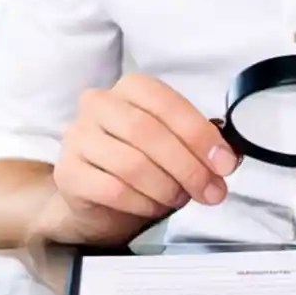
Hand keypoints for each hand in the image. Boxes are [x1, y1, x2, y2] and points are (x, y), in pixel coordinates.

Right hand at [38, 74, 239, 245]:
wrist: (95, 197)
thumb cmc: (139, 162)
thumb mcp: (174, 146)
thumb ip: (199, 146)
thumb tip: (227, 159)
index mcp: (130, 88)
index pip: (166, 103)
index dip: (199, 134)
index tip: (223, 164)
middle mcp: (99, 104)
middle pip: (148, 133)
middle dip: (187, 166)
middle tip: (210, 191)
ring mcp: (78, 137)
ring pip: (131, 163)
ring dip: (166, 187)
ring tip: (178, 199)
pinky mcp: (68, 172)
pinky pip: (113, 190)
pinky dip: (142, 202)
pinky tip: (153, 207)